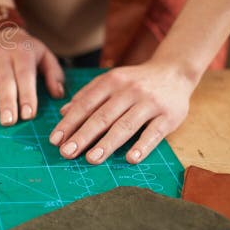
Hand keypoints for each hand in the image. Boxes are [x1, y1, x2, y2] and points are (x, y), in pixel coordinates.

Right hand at [0, 28, 64, 125]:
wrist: (5, 32)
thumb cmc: (28, 51)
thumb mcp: (46, 56)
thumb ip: (55, 75)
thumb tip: (58, 94)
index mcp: (23, 54)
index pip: (25, 76)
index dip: (26, 95)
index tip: (28, 115)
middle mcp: (3, 54)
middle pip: (4, 80)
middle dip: (6, 101)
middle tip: (8, 121)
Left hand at [49, 60, 195, 164]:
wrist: (174, 71)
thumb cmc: (135, 81)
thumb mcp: (110, 80)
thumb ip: (87, 95)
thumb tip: (63, 112)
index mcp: (111, 82)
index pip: (86, 105)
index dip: (69, 123)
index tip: (55, 140)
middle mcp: (129, 91)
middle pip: (102, 117)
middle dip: (83, 136)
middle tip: (66, 153)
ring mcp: (149, 103)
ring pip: (125, 125)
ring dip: (107, 144)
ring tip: (91, 159)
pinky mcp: (169, 116)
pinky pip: (154, 133)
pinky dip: (142, 146)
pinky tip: (131, 159)